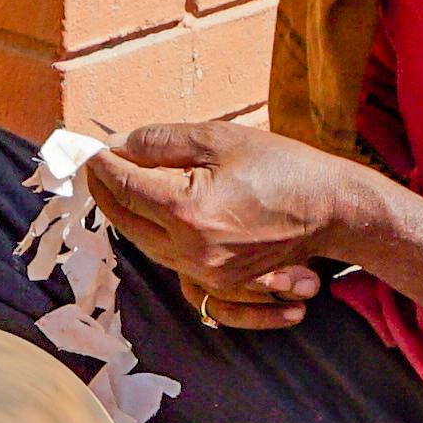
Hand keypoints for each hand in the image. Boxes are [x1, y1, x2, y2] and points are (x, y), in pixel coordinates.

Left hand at [81, 124, 388, 327]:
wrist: (331, 210)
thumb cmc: (282, 168)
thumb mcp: (219, 139)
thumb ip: (162, 142)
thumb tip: (120, 145)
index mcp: (186, 210)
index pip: (124, 187)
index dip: (102, 165)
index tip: (91, 149)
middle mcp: (189, 249)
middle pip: (125, 222)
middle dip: (106, 192)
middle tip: (97, 168)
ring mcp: (204, 273)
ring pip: (144, 245)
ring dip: (127, 217)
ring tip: (121, 187)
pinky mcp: (218, 284)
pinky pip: (169, 266)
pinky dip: (154, 243)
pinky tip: (151, 223)